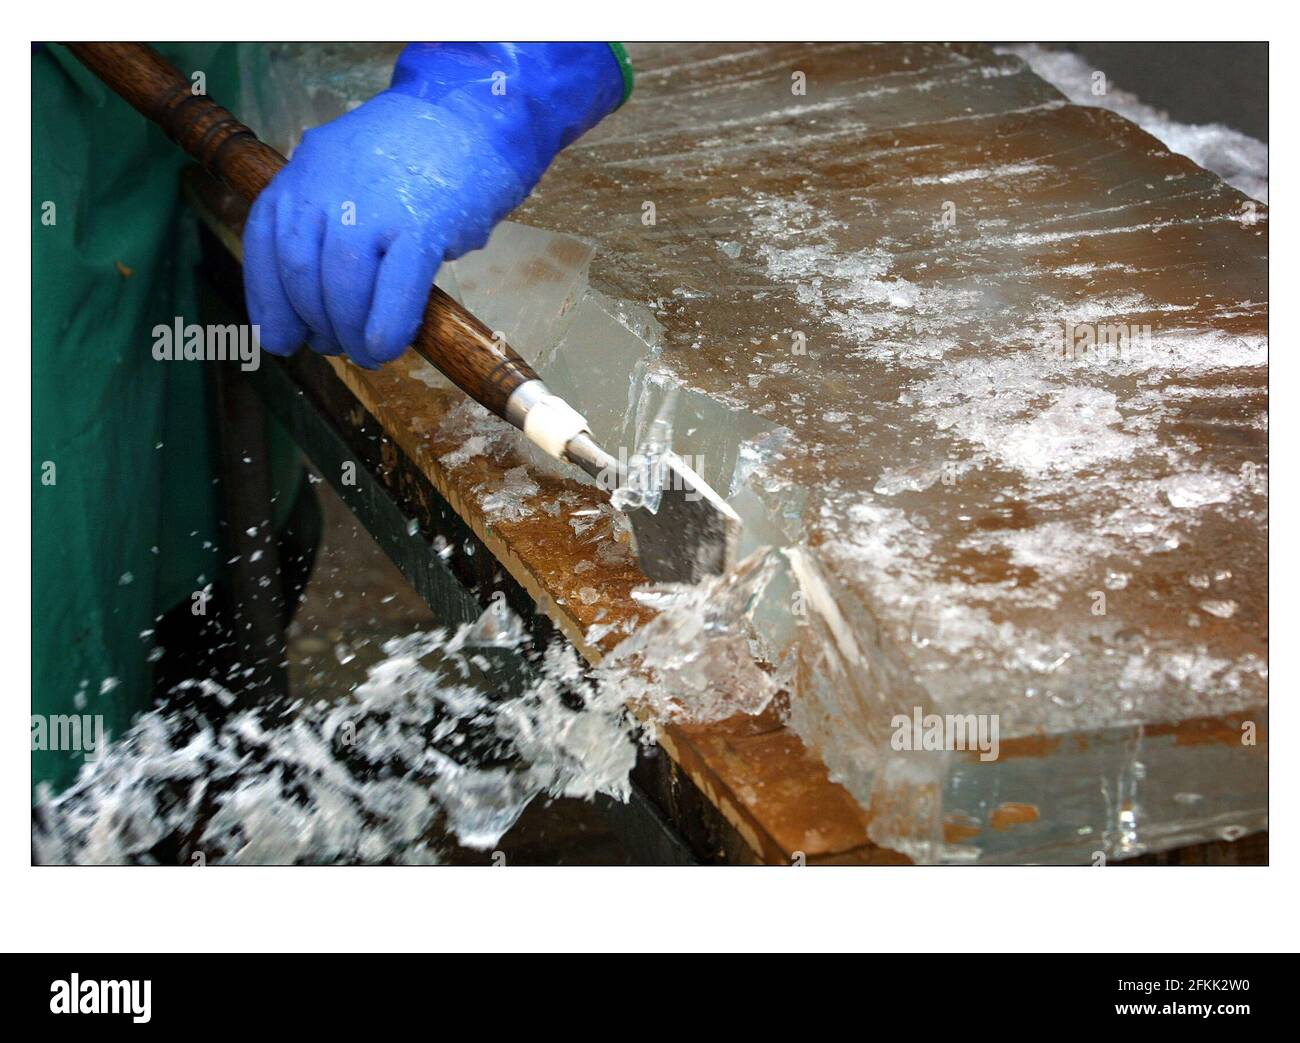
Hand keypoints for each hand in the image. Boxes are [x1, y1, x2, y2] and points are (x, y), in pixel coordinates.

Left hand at [243, 43, 626, 368]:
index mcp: (304, 174)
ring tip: (367, 351)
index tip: (280, 338)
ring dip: (351, 334)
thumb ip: (325, 222)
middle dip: (315, 324)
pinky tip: (387, 346)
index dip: (269, 303)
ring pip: (343, 289)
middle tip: (335, 345)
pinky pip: (394, 292)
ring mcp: (374, 207)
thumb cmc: (417, 156)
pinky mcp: (421, 227)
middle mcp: (328, 187)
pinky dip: (386, 328)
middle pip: (302, 274)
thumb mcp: (350, 175)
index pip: (266, 246)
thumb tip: (314, 304)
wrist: (474, 116)